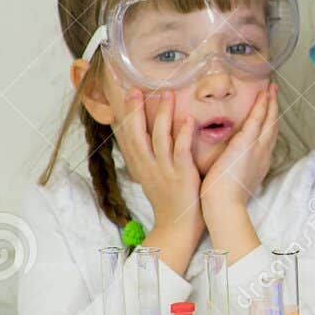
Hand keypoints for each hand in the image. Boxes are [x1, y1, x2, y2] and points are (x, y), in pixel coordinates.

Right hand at [116, 88, 202, 236]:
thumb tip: (146, 136)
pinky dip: (183, 134)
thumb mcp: (151, 174)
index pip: (129, 134)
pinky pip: (181, 151)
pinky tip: (187, 119)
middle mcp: (147, 165)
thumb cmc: (168, 196)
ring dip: (162, 115)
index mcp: (140, 164)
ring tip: (168, 94)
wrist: (177, 225)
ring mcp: (164, 169)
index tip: (128, 92)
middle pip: (137, 133)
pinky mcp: (181, 174)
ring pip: (159, 137)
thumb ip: (149, 155)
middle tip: (137, 89)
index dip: (127, 113)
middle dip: (136, 110)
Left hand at [199, 84, 279, 213]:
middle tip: (274, 92)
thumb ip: (235, 168)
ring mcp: (258, 148)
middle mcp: (263, 154)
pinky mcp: (247, 144)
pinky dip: (262, 106)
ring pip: (268, 120)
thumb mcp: (234, 181)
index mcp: (259, 163)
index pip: (266, 139)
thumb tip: (230, 163)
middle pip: (272, 127)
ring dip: (271, 103)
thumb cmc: (224, 198)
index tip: (268, 112)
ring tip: (271, 89)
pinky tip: (263, 94)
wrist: (224, 205)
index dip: (269, 123)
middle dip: (274, 109)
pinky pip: (258, 120)